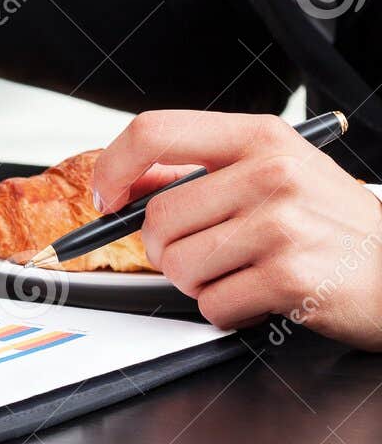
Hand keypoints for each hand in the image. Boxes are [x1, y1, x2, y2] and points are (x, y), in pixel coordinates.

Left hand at [91, 111, 381, 346]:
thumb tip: (131, 180)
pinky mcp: (289, 276)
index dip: (114, 168)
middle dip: (168, 249)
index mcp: (260, 137)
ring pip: (178, 265)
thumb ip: (204, 171)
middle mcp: (271, 172)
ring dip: (200, 283)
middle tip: (210, 255)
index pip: (154, 132)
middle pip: (157, 218)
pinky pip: (213, 304)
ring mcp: (281, 224)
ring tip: (245, 273)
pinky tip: (265, 295)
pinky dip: (230, 311)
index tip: (109, 198)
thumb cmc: (336, 225)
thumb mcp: (280, 172)